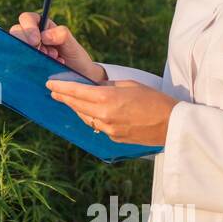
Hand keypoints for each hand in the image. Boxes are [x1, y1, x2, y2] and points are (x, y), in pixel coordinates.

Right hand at [9, 12, 106, 83]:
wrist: (77, 78)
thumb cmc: (75, 59)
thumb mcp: (73, 45)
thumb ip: (62, 35)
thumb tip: (44, 36)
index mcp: (41, 27)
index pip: (26, 19)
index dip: (28, 28)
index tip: (36, 41)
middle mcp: (31, 38)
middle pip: (16, 32)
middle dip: (26, 43)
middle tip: (42, 53)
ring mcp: (26, 52)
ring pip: (15, 49)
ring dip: (30, 55)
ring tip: (50, 60)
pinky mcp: (24, 66)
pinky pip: (17, 64)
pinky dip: (30, 67)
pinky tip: (45, 70)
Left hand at [44, 78, 179, 146]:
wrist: (172, 124)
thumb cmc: (154, 100)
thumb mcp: (130, 85)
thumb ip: (109, 86)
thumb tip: (94, 86)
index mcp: (107, 99)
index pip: (77, 92)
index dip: (61, 87)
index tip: (50, 83)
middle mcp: (104, 116)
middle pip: (77, 105)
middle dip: (64, 97)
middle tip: (54, 91)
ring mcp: (108, 129)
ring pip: (85, 117)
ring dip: (76, 108)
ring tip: (69, 100)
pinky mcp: (114, 138)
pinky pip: (97, 126)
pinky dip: (92, 118)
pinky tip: (89, 112)